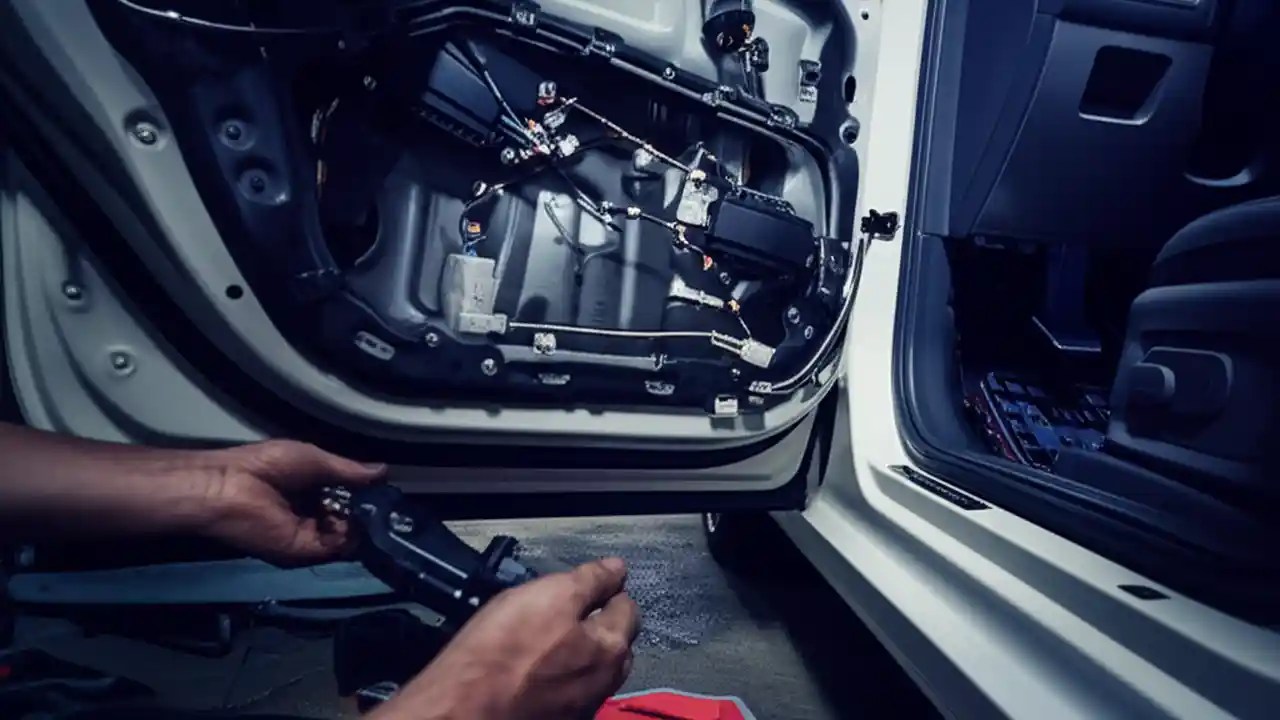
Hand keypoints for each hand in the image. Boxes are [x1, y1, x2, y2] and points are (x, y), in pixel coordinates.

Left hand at [201, 440, 385, 564]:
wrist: (229, 486)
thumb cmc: (265, 466)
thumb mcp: (315, 460)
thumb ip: (348, 471)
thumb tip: (385, 471)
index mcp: (311, 494)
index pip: (346, 501)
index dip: (366, 498)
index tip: (389, 495)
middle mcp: (312, 518)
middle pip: (349, 522)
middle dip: (369, 515)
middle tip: (393, 508)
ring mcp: (308, 538)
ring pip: (347, 537)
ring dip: (363, 527)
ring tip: (384, 514)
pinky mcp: (304, 553)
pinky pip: (336, 548)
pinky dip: (350, 538)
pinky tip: (362, 522)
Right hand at [372, 558, 640, 719]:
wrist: (464, 708)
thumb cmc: (504, 650)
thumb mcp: (548, 595)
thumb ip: (590, 581)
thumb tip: (617, 568)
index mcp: (611, 650)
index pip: (626, 607)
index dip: (608, 588)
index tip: (590, 581)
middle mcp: (604, 683)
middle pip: (616, 644)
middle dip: (602, 624)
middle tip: (569, 610)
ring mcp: (580, 707)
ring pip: (592, 670)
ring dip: (582, 652)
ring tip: (550, 639)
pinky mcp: (555, 718)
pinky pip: (568, 689)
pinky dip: (561, 675)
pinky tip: (537, 669)